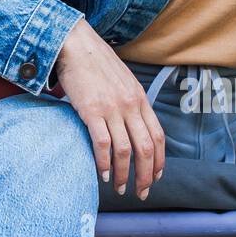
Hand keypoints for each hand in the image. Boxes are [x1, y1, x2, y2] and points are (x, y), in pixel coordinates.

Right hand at [52, 17, 164, 199]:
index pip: (158, 136)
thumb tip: (133, 123)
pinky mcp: (91, 111)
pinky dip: (105, 163)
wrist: (75, 44)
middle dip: (146, 175)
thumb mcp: (123, 80)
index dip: (159, 161)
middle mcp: (130, 105)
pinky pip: (103, 144)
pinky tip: (103, 174)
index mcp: (139, 98)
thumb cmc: (95, 61)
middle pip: (146, 148)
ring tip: (120, 188)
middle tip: (141, 192)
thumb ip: (130, 101)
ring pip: (126, 151)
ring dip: (124, 174)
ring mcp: (112, 109)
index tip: (156, 177)